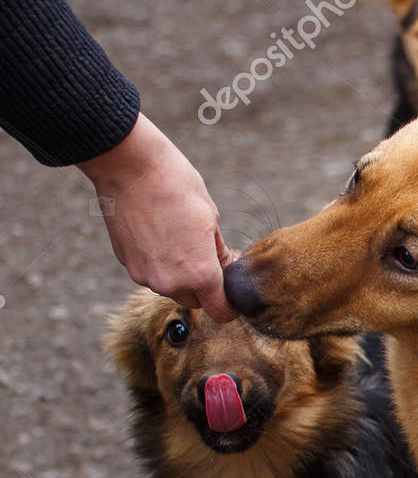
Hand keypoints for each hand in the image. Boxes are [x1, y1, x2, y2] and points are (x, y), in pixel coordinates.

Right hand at [77, 114, 234, 321]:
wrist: (128, 166)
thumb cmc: (176, 185)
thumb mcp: (210, 218)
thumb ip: (218, 253)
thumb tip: (224, 268)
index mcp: (200, 275)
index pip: (220, 311)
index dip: (228, 304)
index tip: (230, 290)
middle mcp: (170, 283)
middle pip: (194, 301)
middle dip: (203, 286)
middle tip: (206, 256)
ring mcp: (144, 275)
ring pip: (169, 287)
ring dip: (178, 274)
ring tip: (179, 238)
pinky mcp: (126, 263)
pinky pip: (149, 272)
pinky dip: (157, 262)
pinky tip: (158, 233)